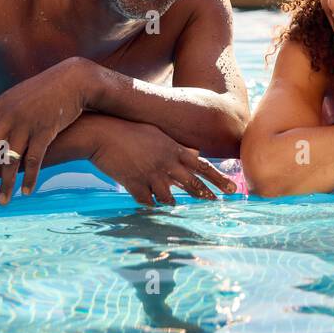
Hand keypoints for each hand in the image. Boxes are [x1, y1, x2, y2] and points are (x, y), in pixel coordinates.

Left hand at [0, 57, 94, 202]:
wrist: (74, 80)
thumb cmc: (46, 88)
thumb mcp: (18, 95)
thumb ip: (4, 110)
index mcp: (0, 105)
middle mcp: (9, 116)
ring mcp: (27, 125)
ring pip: (11, 160)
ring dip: (6, 183)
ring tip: (1, 202)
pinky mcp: (46, 132)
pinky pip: (34, 160)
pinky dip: (30, 178)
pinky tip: (26, 192)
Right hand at [90, 120, 238, 206]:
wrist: (101, 132)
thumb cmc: (129, 129)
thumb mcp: (157, 133)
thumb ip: (176, 145)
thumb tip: (194, 152)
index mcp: (173, 149)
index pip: (202, 166)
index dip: (218, 179)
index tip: (231, 188)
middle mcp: (166, 162)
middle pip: (192, 184)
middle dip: (206, 195)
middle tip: (215, 203)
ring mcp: (150, 174)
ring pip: (169, 197)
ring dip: (171, 201)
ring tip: (173, 203)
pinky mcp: (134, 183)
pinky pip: (147, 201)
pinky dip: (149, 203)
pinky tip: (148, 203)